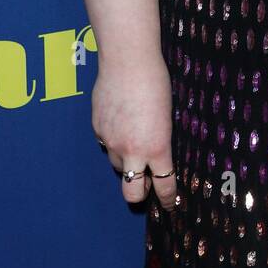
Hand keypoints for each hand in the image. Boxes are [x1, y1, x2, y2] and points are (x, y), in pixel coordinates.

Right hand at [91, 54, 177, 211]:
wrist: (128, 62)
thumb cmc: (156, 83)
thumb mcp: (168, 116)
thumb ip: (160, 139)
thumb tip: (158, 152)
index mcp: (157, 148)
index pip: (164, 185)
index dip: (168, 199)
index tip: (171, 204)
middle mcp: (132, 151)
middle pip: (132, 192)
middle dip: (139, 195)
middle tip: (146, 187)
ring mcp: (111, 142)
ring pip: (117, 167)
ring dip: (126, 163)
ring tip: (134, 144)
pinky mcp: (97, 130)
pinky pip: (106, 144)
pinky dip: (113, 141)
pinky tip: (120, 123)